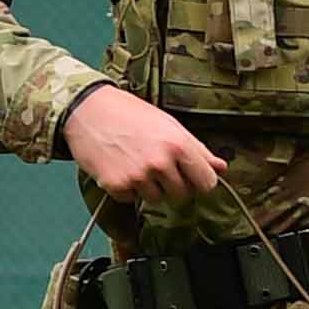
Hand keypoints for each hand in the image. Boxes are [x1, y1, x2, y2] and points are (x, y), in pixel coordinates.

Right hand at [62, 84, 223, 209]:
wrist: (88, 109)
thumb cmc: (130, 113)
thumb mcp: (170, 125)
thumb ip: (197, 150)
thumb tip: (221, 168)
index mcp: (179, 145)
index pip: (207, 183)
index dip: (199, 182)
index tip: (192, 177)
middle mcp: (160, 163)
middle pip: (182, 195)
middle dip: (174, 185)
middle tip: (158, 166)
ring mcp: (138, 176)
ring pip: (157, 199)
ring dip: (149, 187)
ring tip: (137, 162)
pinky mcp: (117, 186)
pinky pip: (131, 199)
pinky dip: (126, 188)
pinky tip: (120, 166)